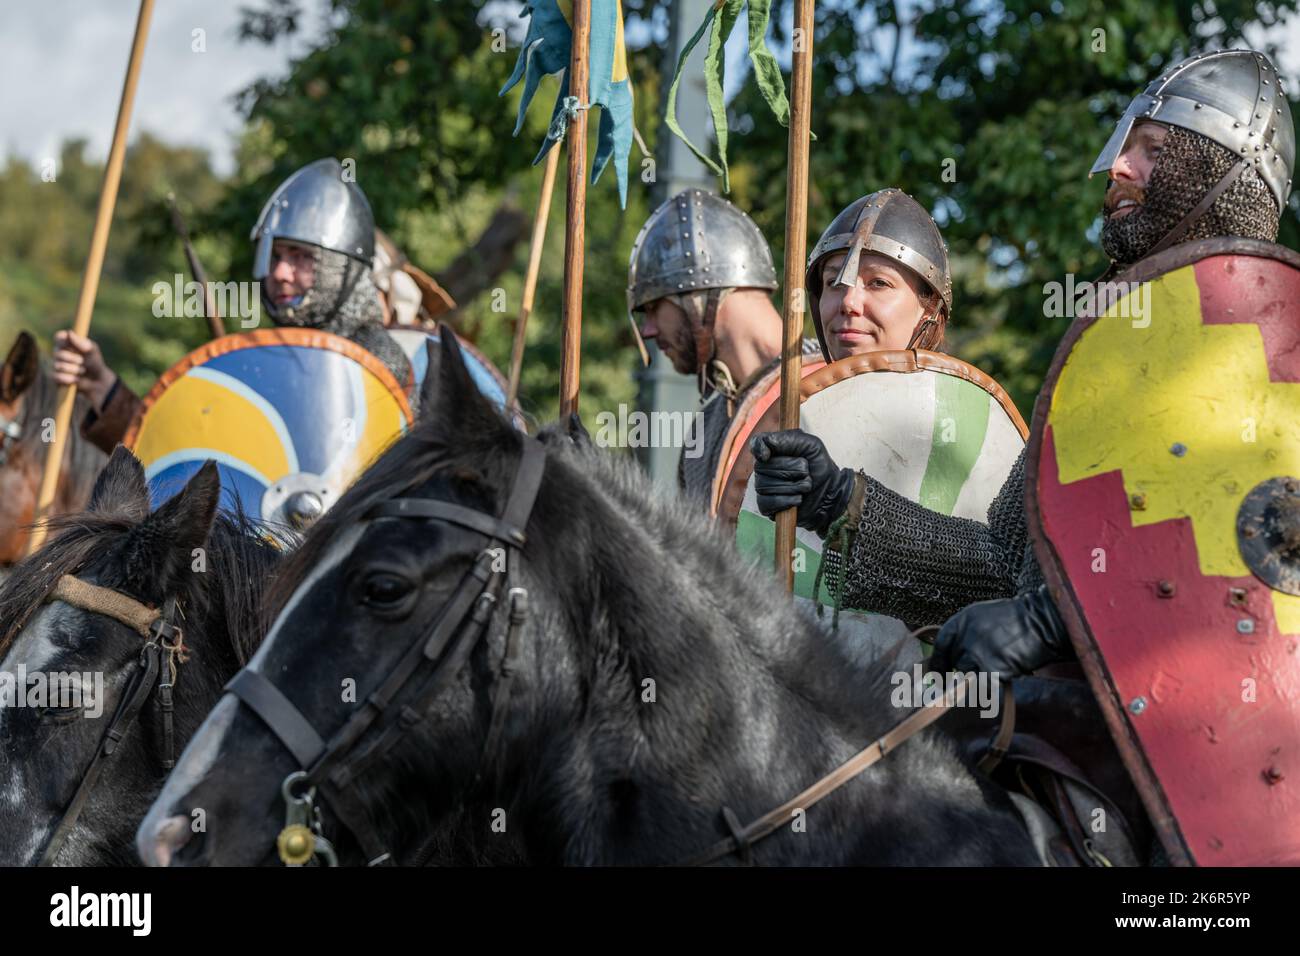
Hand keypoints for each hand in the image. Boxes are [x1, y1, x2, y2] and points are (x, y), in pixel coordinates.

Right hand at [52, 330, 115, 408]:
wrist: (97, 381)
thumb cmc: (94, 363)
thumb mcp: (92, 352)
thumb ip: (83, 343)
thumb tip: (70, 333)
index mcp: (67, 343)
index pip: (58, 337)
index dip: (63, 340)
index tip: (70, 343)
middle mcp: (58, 352)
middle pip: (59, 353)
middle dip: (75, 359)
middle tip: (82, 362)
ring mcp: (54, 364)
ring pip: (59, 366)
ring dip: (74, 370)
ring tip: (82, 371)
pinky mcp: (54, 377)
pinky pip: (58, 376)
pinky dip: (70, 378)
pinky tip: (76, 379)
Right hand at [750, 428, 855, 535]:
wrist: (830, 494)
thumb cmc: (819, 468)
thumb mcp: (812, 446)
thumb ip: (791, 438)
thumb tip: (768, 441)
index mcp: (774, 449)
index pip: (757, 443)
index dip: (759, 448)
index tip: (767, 455)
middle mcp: (764, 467)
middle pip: (763, 467)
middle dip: (790, 470)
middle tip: (806, 472)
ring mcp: (763, 487)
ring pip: (765, 486)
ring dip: (792, 486)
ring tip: (805, 487)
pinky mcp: (766, 506)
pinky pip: (766, 503)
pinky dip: (786, 501)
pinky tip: (797, 499)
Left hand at [930, 585, 1073, 677]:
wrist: (1043, 623)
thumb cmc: (1019, 620)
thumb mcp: (985, 617)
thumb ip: (968, 633)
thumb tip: (956, 655)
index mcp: (963, 620)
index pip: (941, 644)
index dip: (938, 661)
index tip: (938, 674)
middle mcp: (965, 636)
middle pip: (956, 662)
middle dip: (965, 669)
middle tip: (981, 671)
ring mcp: (977, 653)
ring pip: (968, 675)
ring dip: (980, 677)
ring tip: (999, 668)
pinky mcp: (991, 670)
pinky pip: (985, 686)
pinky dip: (993, 686)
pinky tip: (1005, 677)